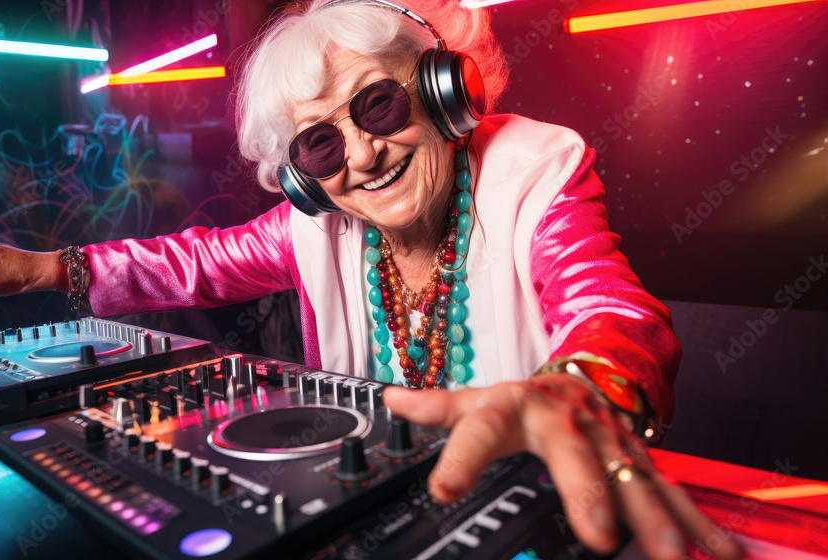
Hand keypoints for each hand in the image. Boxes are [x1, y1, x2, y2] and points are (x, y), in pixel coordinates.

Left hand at [384, 376, 743, 559]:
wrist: (590, 374)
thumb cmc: (528, 400)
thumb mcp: (481, 399)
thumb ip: (438, 407)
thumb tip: (389, 399)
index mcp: (515, 409)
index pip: (480, 428)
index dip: (461, 457)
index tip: (444, 488)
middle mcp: (567, 424)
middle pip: (576, 458)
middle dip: (590, 495)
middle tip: (597, 535)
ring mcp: (610, 442)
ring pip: (635, 479)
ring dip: (657, 519)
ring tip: (672, 555)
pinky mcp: (643, 462)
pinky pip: (674, 493)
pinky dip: (700, 525)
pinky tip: (721, 554)